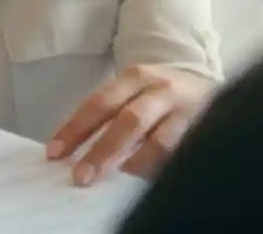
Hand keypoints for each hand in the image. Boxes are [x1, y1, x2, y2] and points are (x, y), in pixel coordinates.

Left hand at [47, 65, 214, 185]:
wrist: (207, 86)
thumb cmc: (158, 96)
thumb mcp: (134, 92)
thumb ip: (109, 114)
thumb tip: (71, 151)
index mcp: (136, 77)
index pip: (100, 103)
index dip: (76, 128)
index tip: (55, 153)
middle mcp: (162, 91)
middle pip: (129, 120)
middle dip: (103, 150)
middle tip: (81, 176)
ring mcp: (187, 112)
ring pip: (161, 141)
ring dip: (136, 164)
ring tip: (118, 181)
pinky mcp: (206, 131)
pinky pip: (182, 154)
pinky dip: (163, 170)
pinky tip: (148, 183)